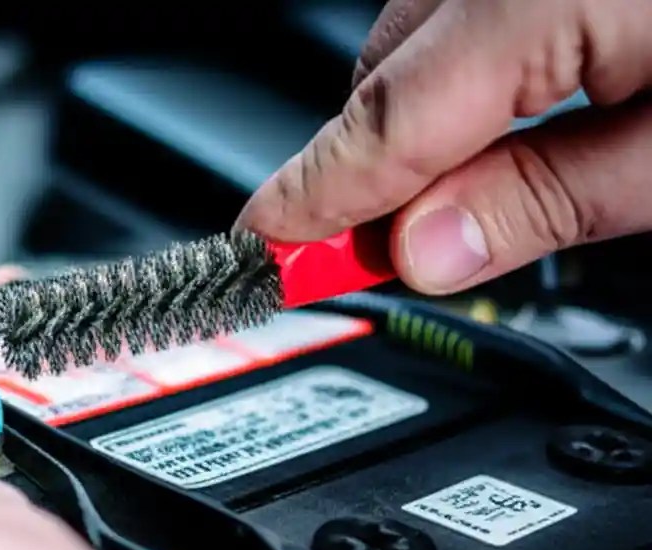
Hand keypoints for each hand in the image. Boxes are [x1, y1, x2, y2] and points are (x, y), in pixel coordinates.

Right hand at [237, 0, 651, 294]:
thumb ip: (552, 199)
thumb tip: (427, 251)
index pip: (387, 115)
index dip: (315, 198)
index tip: (264, 252)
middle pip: (385, 70)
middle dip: (376, 168)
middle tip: (394, 257)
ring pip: (418, 35)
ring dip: (423, 113)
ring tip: (477, 189)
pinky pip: (464, 9)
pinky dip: (464, 65)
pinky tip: (512, 107)